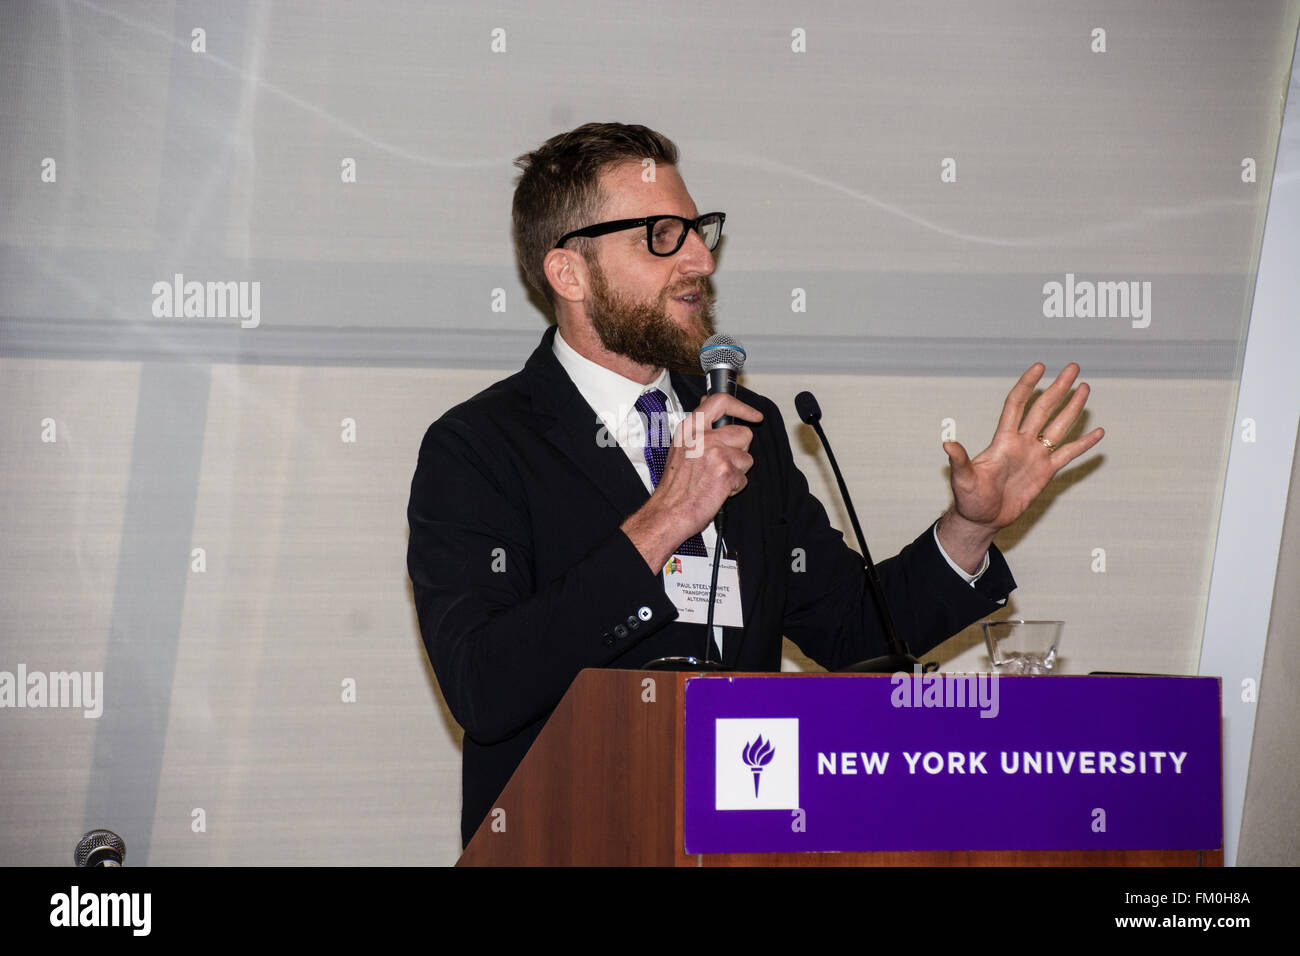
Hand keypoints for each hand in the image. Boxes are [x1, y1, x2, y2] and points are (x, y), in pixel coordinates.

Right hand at [621, 392, 762, 571]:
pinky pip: (744, 478)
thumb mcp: (680, 448)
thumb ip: (699, 430)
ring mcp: (715, 453)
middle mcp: (702, 438)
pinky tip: (717, 490)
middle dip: (740, 450)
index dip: (742, 408)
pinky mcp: (726, 472)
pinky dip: (735, 487)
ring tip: (716, 479)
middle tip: (724, 462)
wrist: (669, 512)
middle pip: (743, 433)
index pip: (720, 402)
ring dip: (737, 471)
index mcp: (689, 429)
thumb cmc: (674, 487)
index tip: (754, 416)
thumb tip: (716, 411)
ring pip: (747, 457)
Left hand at [943, 363, 1103, 540]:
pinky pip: (1068, 455)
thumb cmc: (969, 499)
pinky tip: (1098, 432)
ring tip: (1085, 388)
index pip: (1016, 405)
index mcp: (1003, 441)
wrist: (982, 518)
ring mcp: (1035, 456)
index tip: (1040, 367)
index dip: (1027, 386)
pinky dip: (1083, 444)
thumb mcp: (962, 479)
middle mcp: (1021, 443)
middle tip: (1073, 368)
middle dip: (1058, 388)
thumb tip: (947, 443)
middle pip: (1043, 409)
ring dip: (1072, 408)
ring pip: (1058, 427)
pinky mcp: (1045, 472)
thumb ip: (959, 460)